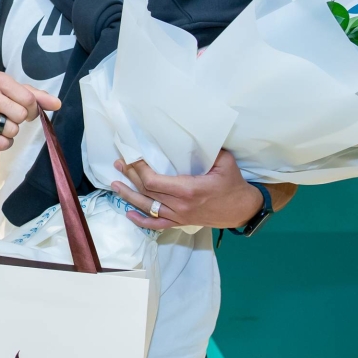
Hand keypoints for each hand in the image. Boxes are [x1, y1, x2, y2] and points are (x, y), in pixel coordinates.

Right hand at [0, 72, 60, 150]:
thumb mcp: (12, 95)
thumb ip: (36, 97)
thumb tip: (57, 104)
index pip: (29, 99)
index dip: (31, 109)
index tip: (22, 110)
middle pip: (21, 115)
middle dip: (18, 121)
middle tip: (6, 118)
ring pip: (12, 130)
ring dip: (9, 133)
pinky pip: (2, 143)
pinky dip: (2, 144)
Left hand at [110, 150, 262, 231]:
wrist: (242, 209)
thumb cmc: (233, 183)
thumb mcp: (224, 162)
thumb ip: (208, 149)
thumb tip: (192, 132)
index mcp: (188, 190)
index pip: (153, 181)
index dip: (139, 170)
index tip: (132, 157)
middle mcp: (180, 206)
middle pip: (146, 192)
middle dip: (130, 176)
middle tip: (119, 163)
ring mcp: (179, 216)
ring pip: (148, 207)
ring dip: (129, 195)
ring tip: (115, 184)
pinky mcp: (180, 222)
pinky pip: (157, 225)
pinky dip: (141, 221)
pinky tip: (129, 214)